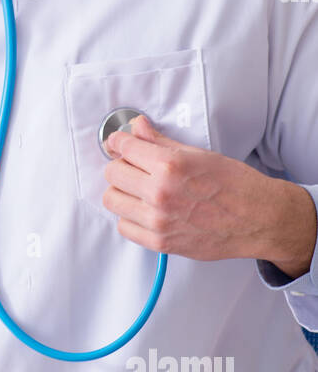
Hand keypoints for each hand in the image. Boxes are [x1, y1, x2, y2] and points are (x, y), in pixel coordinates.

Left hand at [101, 114, 316, 274]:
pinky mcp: (160, 243)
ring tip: (139, 190)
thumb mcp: (198, 154)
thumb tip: (136, 128)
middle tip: (134, 167)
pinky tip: (145, 210)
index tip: (121, 143)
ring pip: (112, 200)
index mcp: (170, 165)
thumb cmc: (235, 185)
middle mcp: (160, 193)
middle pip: (112, 174)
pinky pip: (124, 227)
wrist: (259, 219)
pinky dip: (130, 217)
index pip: (124, 147)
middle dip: (121, 165)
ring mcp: (158, 221)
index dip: (120, 142)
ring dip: (122, 192)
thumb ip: (160, 141)